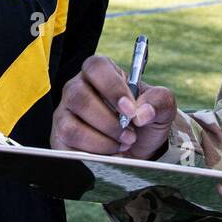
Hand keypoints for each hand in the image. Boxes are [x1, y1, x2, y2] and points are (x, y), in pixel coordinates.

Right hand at [52, 55, 177, 159]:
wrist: (140, 147)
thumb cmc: (145, 119)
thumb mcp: (161, 106)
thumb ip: (159, 101)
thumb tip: (143, 113)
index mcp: (100, 72)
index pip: (95, 67)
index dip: (112, 87)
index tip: (130, 110)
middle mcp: (77, 88)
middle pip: (78, 97)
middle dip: (108, 122)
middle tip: (130, 134)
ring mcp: (65, 113)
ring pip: (71, 126)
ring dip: (101, 141)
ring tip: (123, 144)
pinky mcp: (60, 138)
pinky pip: (68, 147)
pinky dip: (93, 154)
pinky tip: (110, 154)